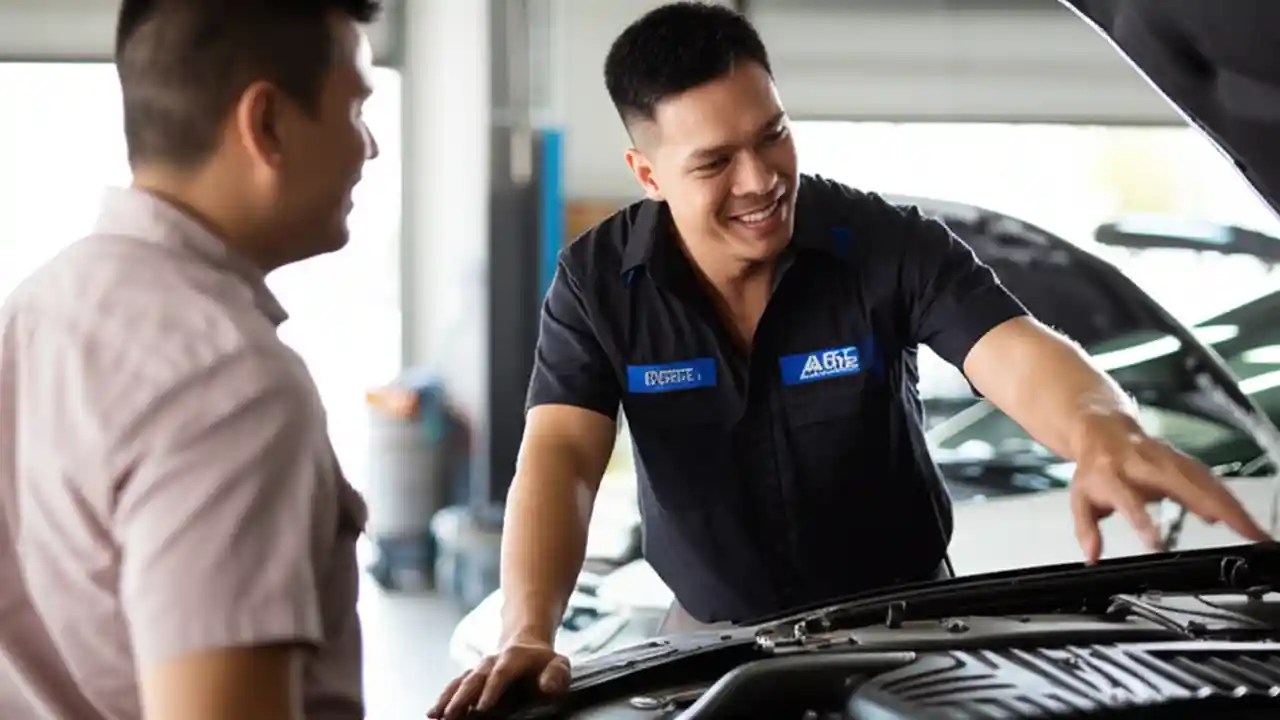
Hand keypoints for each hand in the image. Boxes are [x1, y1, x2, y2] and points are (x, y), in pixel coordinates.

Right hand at [428, 635, 569, 718]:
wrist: (525, 645)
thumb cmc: (544, 663)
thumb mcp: (558, 665)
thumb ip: (556, 675)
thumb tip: (548, 687)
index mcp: (513, 658)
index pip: (501, 674)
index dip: (491, 690)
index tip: (481, 708)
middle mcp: (491, 662)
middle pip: (475, 679)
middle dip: (462, 698)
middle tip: (451, 715)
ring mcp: (478, 670)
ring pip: (460, 683)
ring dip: (447, 699)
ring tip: (435, 716)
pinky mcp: (470, 678)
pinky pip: (454, 687)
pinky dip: (442, 699)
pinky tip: (432, 714)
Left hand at [1069, 418, 1271, 563]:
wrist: (1102, 429)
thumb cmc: (1095, 469)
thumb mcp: (1081, 499)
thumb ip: (1086, 529)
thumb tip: (1093, 556)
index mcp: (1112, 475)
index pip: (1128, 500)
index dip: (1141, 520)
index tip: (1156, 542)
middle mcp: (1142, 464)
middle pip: (1180, 483)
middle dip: (1211, 507)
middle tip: (1237, 533)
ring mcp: (1166, 459)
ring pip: (1202, 479)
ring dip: (1230, 504)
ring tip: (1252, 531)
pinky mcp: (1182, 460)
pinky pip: (1210, 477)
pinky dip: (1228, 497)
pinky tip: (1243, 518)